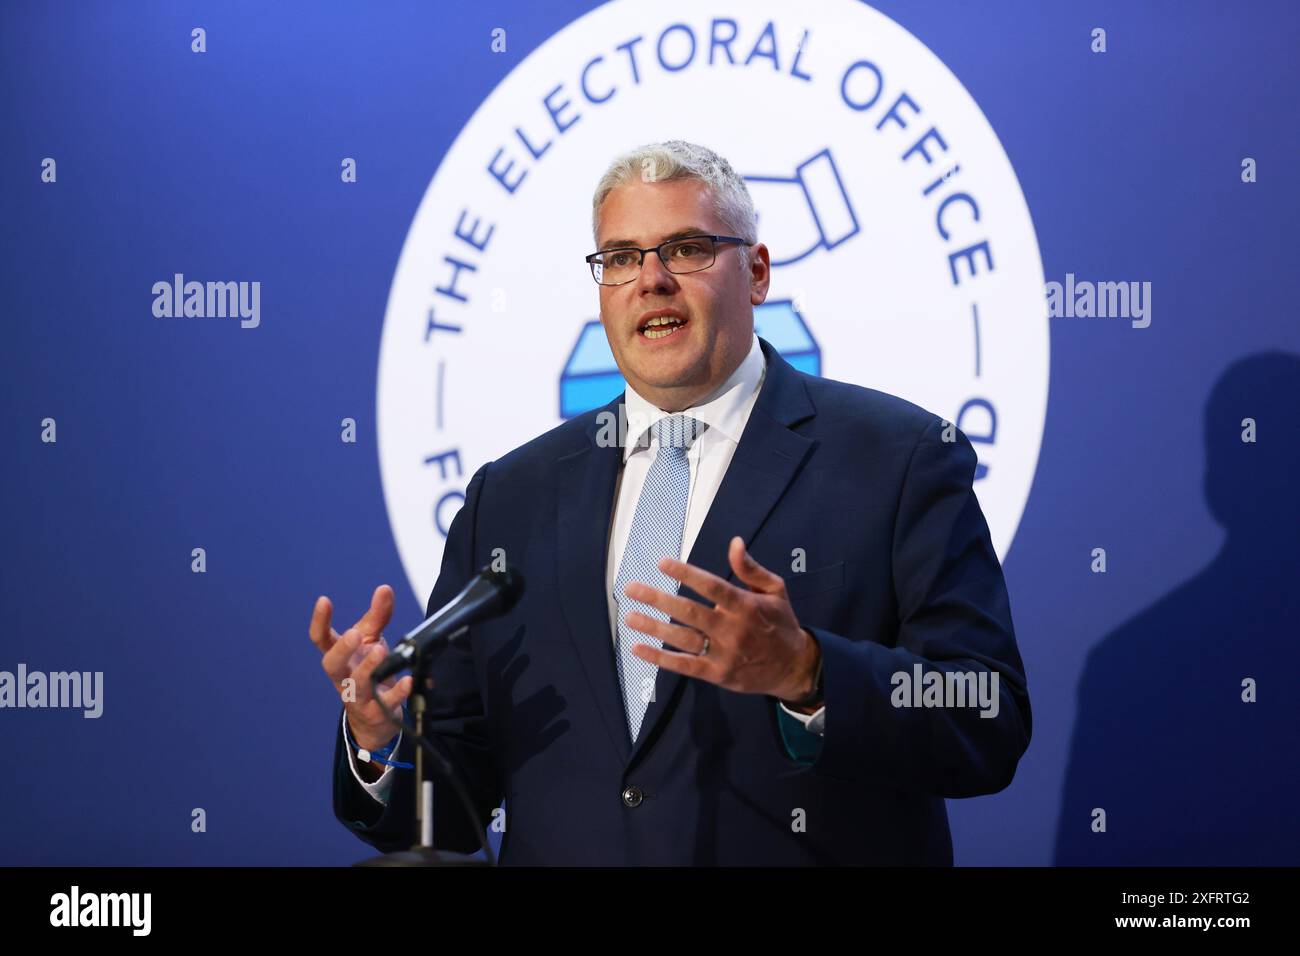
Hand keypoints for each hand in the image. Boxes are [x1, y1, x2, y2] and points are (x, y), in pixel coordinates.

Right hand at [310, 585, 414, 753]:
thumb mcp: (371, 640)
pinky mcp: (377, 711)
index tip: (324, 600)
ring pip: (358, 684)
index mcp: (338, 657)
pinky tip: (408, 680)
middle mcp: (343, 677)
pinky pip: (386, 702)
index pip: (320, 640)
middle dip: (342, 649)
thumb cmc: (368, 670)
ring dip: (369, 668)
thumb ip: (377, 615)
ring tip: (381, 651)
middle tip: (354, 634)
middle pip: (332, 665)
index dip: (319, 621)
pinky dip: (397, 692)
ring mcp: (358, 696)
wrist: (374, 717)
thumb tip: (384, 589)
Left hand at [622, 536, 820, 701]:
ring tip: (630, 616)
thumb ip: (751, 568)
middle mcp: (732, 629)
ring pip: (683, 639)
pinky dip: (661, 658)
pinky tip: (639, 648)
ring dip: (654, 628)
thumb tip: (735, 542)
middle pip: (690, 612)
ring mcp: (724, 654)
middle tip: (631, 588)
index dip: (686, 574)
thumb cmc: (781, 623)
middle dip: (658, 599)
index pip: (711, 586)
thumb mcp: (775, 590)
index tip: (661, 563)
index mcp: (746, 605)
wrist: (795, 668)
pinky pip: (685, 665)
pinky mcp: (718, 674)